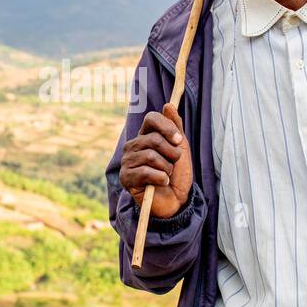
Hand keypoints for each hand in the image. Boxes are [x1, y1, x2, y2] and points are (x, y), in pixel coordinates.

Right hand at [119, 103, 193, 218]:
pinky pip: (146, 172)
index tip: (178, 140)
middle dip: (171, 154)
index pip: (151, 118)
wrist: (176, 200)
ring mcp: (127, 162)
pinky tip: (161, 183)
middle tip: (173, 164)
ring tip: (166, 175)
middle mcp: (133, 146)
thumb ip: (175, 127)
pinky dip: (161, 179)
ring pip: (151, 157)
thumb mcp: (181, 148)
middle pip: (154, 139)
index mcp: (145, 136)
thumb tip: (168, 105)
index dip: (167, 127)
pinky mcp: (126, 178)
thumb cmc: (177, 174)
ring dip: (167, 168)